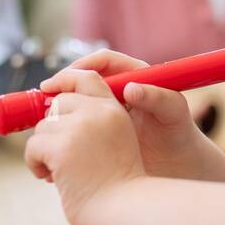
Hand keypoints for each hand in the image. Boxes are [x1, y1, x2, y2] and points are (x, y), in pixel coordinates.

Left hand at [24, 67, 145, 224]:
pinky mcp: (61, 146)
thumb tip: (53, 113)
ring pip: (43, 127)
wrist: (124, 210)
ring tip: (61, 173)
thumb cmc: (118, 185)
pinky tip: (51, 178)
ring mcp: (80, 127)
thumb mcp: (116, 142)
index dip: (64, 79)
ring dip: (44, 150)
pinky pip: (33, 147)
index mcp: (114, 110)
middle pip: (58, 103)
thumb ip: (94, 123)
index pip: (86, 77)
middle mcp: (98, 112)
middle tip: (60, 155)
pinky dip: (36, 164)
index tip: (48, 88)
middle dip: (53, 127)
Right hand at [41, 49, 204, 177]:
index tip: (66, 78)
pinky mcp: (99, 128)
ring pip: (75, 101)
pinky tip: (55, 139)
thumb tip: (131, 89)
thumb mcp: (173, 113)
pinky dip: (64, 128)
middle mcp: (117, 89)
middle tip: (47, 99)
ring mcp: (106, 109)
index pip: (103, 61)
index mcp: (134, 75)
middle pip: (83, 79)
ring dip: (59, 108)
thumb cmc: (178, 133)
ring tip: (46, 120)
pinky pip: (76, 122)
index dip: (83, 66)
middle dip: (63, 87)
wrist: (177, 163)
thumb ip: (157, 98)